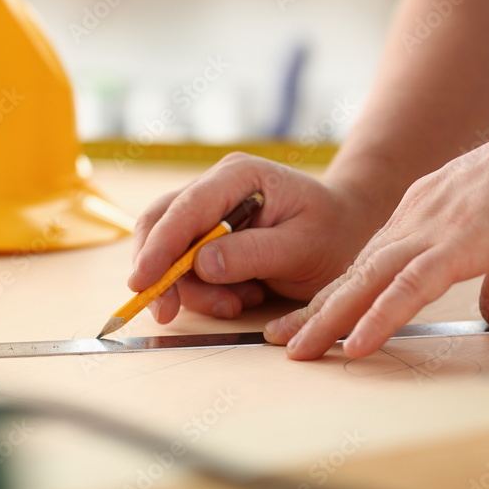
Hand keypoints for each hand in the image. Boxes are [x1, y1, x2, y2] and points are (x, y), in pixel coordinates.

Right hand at [130, 153, 378, 323]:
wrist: (346, 234)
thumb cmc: (332, 234)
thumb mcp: (302, 246)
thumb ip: (253, 253)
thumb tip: (201, 264)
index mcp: (238, 175)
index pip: (186, 209)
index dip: (159, 247)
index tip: (143, 282)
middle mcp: (215, 187)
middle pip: (160, 225)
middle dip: (159, 273)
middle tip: (166, 312)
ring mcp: (208, 212)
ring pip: (169, 252)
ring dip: (194, 289)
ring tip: (239, 303)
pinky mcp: (207, 237)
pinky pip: (187, 269)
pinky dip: (206, 292)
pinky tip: (242, 296)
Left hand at [265, 129, 488, 359]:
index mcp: (425, 216)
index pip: (370, 265)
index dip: (337, 297)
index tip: (308, 323)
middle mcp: (418, 218)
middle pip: (356, 272)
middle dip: (316, 310)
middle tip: (281, 341)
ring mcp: (436, 225)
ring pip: (370, 278)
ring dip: (332, 317)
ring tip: (302, 350)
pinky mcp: (465, 238)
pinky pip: (412, 284)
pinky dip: (382, 315)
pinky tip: (359, 343)